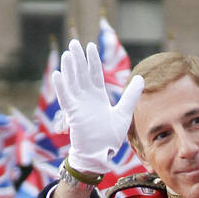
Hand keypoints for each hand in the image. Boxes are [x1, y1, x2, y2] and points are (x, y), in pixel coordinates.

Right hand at [51, 40, 144, 174]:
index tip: (90, 46)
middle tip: (74, 42)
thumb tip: (141, 78)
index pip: (94, 74)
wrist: (100, 155)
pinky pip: (65, 98)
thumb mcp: (123, 113)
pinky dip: (61, 87)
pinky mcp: (73, 114)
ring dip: (69, 68)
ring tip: (67, 53)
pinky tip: (57, 74)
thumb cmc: (110, 137)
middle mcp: (87, 99)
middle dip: (78, 59)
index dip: (92, 60)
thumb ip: (131, 96)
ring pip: (72, 83)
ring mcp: (79, 105)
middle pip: (81, 74)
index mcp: (98, 98)